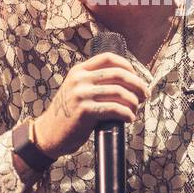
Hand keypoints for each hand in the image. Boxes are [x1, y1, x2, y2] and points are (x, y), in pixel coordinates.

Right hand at [32, 52, 148, 158]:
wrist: (48, 134)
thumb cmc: (69, 115)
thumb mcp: (77, 91)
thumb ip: (95, 83)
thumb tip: (128, 82)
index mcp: (79, 71)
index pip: (109, 58)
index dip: (128, 66)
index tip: (137, 78)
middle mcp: (80, 79)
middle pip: (119, 74)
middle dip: (137, 84)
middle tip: (145, 95)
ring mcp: (81, 94)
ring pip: (119, 92)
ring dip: (133, 102)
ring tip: (135, 110)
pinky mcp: (84, 111)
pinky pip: (114, 109)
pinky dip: (127, 113)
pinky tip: (129, 118)